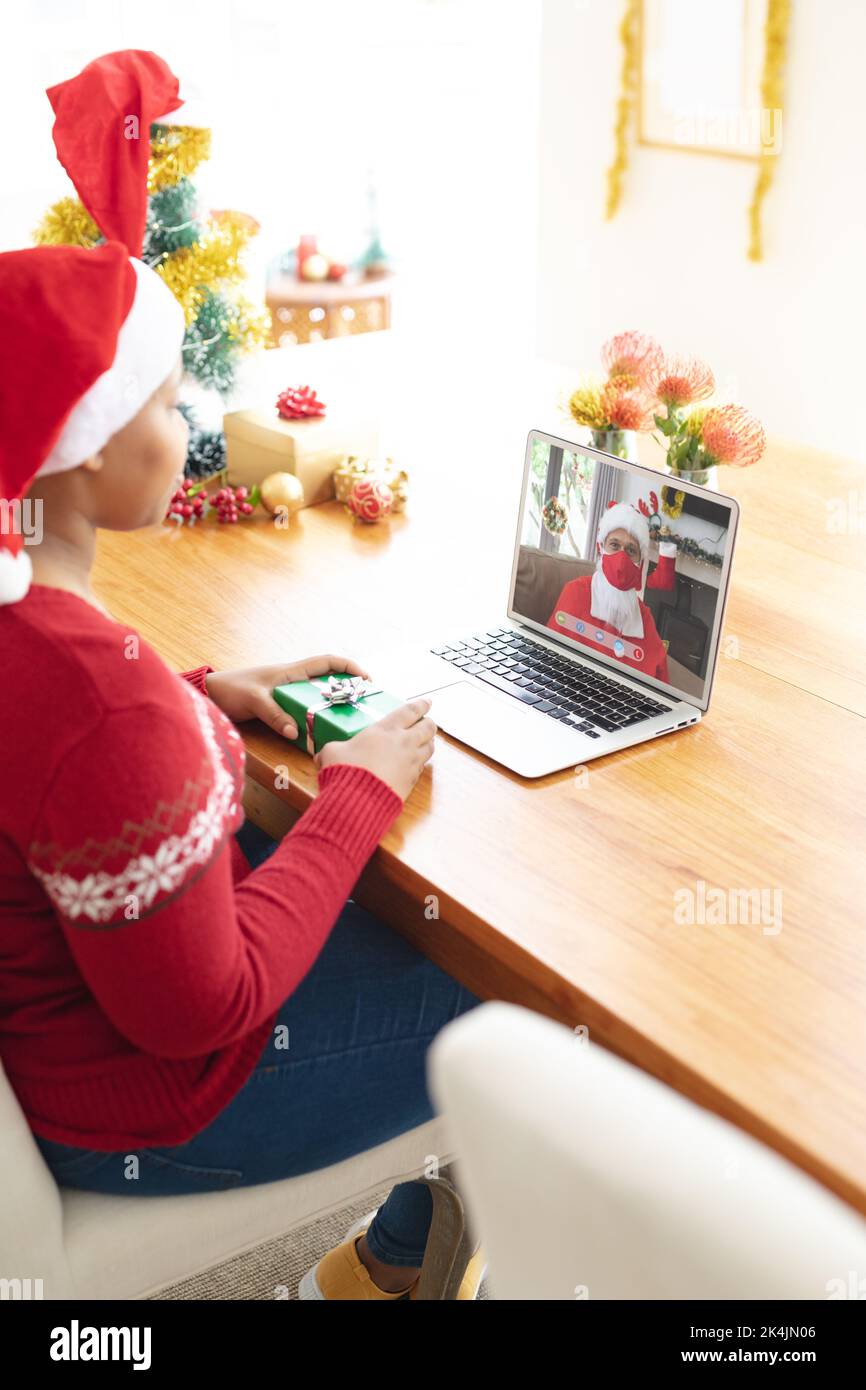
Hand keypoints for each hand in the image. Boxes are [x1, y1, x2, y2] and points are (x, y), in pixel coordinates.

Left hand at [205, 654, 370, 739]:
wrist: (209, 695)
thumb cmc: (230, 689)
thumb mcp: (253, 700)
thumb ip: (274, 714)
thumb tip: (294, 732)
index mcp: (291, 671)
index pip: (328, 661)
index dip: (350, 667)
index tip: (367, 680)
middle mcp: (292, 681)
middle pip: (328, 681)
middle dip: (348, 690)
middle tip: (362, 706)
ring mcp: (286, 694)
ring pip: (317, 698)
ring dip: (332, 707)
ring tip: (345, 721)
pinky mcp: (278, 708)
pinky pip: (304, 712)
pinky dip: (314, 720)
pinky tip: (318, 733)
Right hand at [315, 698, 435, 800]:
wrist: (357, 800)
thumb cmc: (344, 770)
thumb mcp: (332, 752)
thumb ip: (334, 749)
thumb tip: (322, 755)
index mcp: (386, 729)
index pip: (410, 711)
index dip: (421, 705)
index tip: (428, 702)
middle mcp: (403, 742)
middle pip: (427, 727)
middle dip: (428, 722)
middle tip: (426, 722)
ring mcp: (411, 762)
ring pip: (430, 747)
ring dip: (428, 742)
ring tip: (425, 741)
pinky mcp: (412, 780)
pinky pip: (422, 767)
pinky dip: (421, 762)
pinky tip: (414, 763)